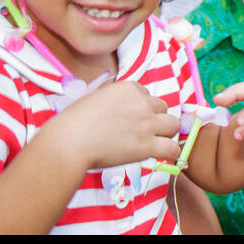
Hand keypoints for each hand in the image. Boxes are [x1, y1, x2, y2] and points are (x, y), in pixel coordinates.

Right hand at [55, 81, 180, 170]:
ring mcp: (146, 124)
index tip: (132, 118)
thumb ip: (110, 94)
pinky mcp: (147, 146)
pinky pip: (172, 148)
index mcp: (128, 88)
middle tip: (143, 131)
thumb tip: (114, 99)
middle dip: (155, 118)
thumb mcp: (94, 95)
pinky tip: (164, 155)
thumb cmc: (74, 120)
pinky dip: (170, 152)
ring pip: (174, 125)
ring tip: (156, 142)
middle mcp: (141, 103)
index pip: (146, 94)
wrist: (70, 141)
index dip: (141, 107)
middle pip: (162, 107)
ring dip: (166, 133)